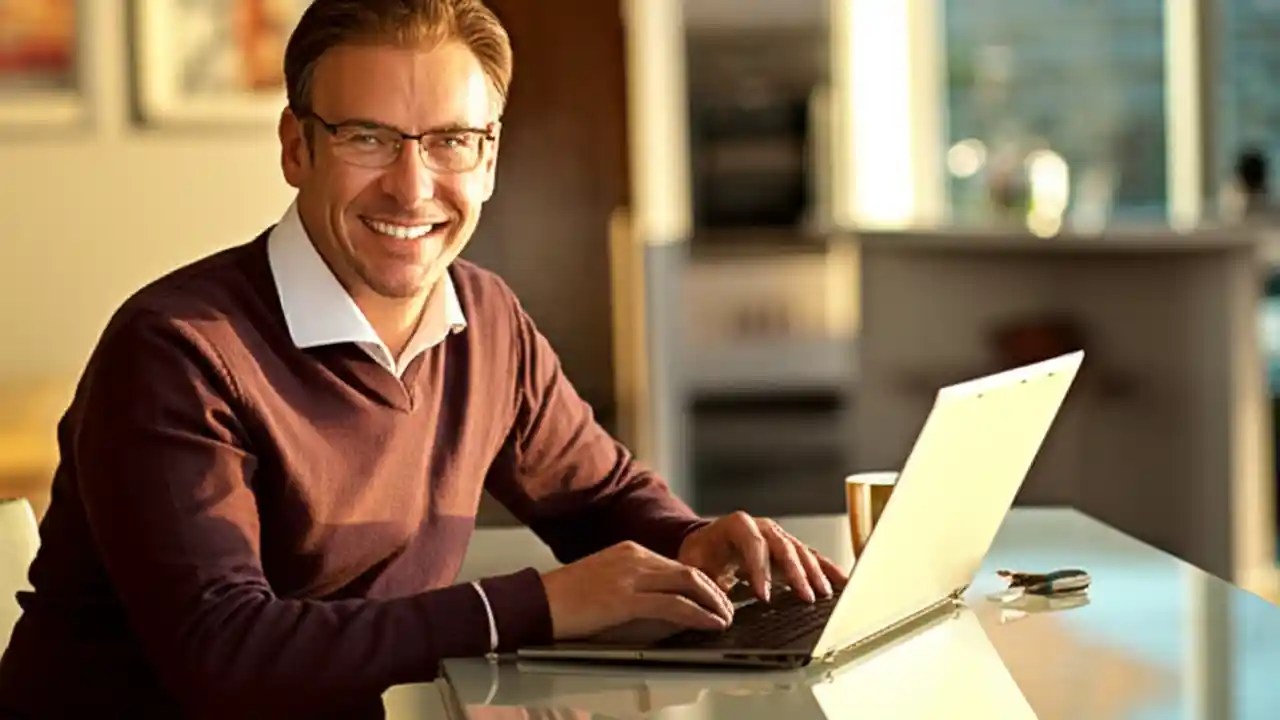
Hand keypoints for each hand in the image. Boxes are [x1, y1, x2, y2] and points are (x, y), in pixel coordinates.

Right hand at [540, 541, 733, 640]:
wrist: (536, 602)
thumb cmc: (567, 600)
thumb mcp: (608, 584)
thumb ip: (637, 588)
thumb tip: (667, 607)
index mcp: (630, 551)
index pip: (678, 564)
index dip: (703, 583)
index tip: (716, 598)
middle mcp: (635, 557)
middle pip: (690, 571)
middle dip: (716, 592)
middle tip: (729, 609)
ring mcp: (631, 576)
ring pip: (689, 583)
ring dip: (714, 603)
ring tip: (726, 619)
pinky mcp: (626, 599)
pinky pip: (674, 605)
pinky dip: (699, 615)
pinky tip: (710, 624)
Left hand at [678, 512, 847, 602]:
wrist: (705, 545)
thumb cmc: (700, 555)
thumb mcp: (694, 566)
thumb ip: (704, 581)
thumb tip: (716, 605)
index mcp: (737, 525)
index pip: (754, 545)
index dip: (760, 570)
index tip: (764, 597)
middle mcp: (762, 527)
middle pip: (783, 547)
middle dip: (795, 573)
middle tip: (804, 597)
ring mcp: (778, 536)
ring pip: (801, 552)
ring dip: (814, 574)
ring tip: (824, 595)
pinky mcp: (789, 549)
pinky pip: (811, 557)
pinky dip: (826, 569)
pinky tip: (842, 581)